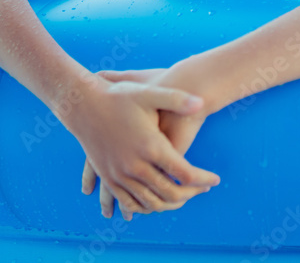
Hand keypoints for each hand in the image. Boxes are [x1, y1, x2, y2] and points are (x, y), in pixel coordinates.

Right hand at [67, 71, 219, 218]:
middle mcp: (134, 166)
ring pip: (149, 203)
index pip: (185, 173)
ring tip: (184, 196)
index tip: (216, 180)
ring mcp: (119, 175)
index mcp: (150, 147)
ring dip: (170, 204)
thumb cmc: (119, 97)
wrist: (83, 105)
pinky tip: (156, 203)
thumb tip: (202, 101)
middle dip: (191, 194)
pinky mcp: (108, 178)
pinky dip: (145, 207)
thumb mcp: (149, 93)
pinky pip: (128, 202)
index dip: (204, 179)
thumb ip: (177, 98)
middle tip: (202, 189)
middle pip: (170, 193)